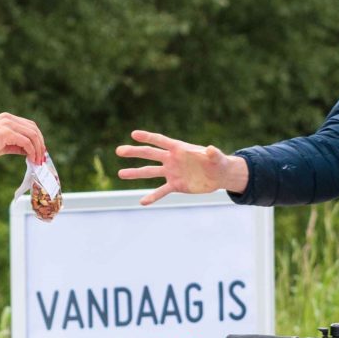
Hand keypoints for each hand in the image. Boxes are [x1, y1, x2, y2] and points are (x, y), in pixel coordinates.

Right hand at [0, 113, 46, 167]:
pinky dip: (32, 151)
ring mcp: (7, 123)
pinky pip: (26, 142)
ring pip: (33, 135)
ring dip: (38, 149)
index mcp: (6, 118)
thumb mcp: (1, 145)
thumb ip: (15, 145)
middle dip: (41, 144)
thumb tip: (29, 151)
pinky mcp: (6, 132)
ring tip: (37, 161)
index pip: (29, 126)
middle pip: (34, 129)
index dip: (38, 139)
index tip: (40, 153)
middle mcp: (8, 118)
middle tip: (42, 158)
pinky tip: (31, 159)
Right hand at [115, 129, 246, 205]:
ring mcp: (171, 172)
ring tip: (121, 174)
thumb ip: (213, 153)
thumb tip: (210, 149)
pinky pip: (161, 191)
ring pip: (150, 172)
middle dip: (134, 152)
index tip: (133, 134)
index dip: (147, 137)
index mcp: (179, 148)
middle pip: (150, 154)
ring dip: (135, 173)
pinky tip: (142, 202)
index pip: (160, 141)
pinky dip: (152, 197)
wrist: (218, 176)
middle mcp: (172, 159)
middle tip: (119, 151)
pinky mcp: (175, 185)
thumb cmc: (218, 162)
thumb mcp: (217, 158)